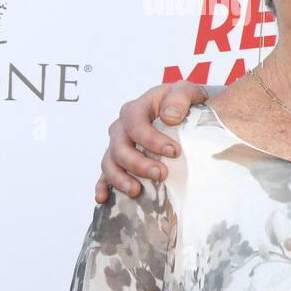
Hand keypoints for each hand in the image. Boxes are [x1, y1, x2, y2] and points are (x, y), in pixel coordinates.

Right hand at [95, 81, 206, 202]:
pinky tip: (103, 198)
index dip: (151, 139)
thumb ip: (180, 97)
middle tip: (161, 174)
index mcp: (136, 109)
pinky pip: (105, 174)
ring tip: (136, 191)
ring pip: (110, 162)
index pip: (136, 124)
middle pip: (120, 147)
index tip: (174, 151)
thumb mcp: (188, 92)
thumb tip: (169, 116)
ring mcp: (118, 146)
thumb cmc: (184, 103)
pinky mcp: (120, 162)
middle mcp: (122, 128)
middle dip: (138, 163)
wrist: (186, 112)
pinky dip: (102, 186)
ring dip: (120, 178)